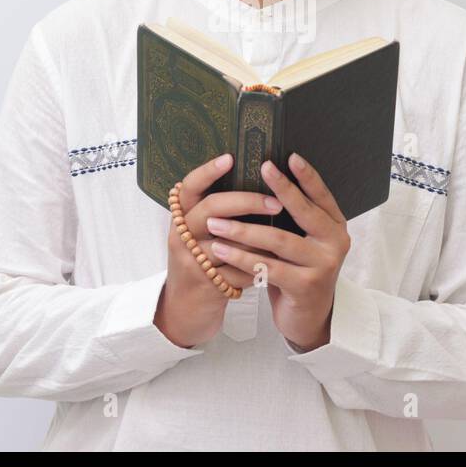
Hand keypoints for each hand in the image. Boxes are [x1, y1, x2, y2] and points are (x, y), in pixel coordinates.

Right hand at [155, 152, 283, 347]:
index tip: (231, 157)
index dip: (208, 171)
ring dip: (258, 239)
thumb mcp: (200, 233)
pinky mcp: (206, 285)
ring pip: (228, 243)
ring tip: (283, 231)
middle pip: (211, 209)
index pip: (189, 187)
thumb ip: (218, 211)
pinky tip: (275, 262)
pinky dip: (257, 266)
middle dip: (246, 202)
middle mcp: (182, 236)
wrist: (185, 309)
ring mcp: (192, 261)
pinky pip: (236, 272)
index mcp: (182, 217)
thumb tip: (256, 180)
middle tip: (275, 202)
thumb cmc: (202, 262)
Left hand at [203, 152, 348, 351]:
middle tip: (258, 169)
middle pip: (303, 211)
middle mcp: (335, 242)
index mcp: (335, 226)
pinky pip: (268, 267)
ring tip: (215, 221)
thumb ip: (293, 218)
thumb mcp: (303, 242)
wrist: (309, 319)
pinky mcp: (305, 286)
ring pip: (278, 240)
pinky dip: (241, 257)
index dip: (306, 176)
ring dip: (243, 229)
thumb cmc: (298, 271)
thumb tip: (262, 181)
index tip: (288, 156)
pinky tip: (221, 250)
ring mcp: (323, 265)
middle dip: (278, 189)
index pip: (322, 195)